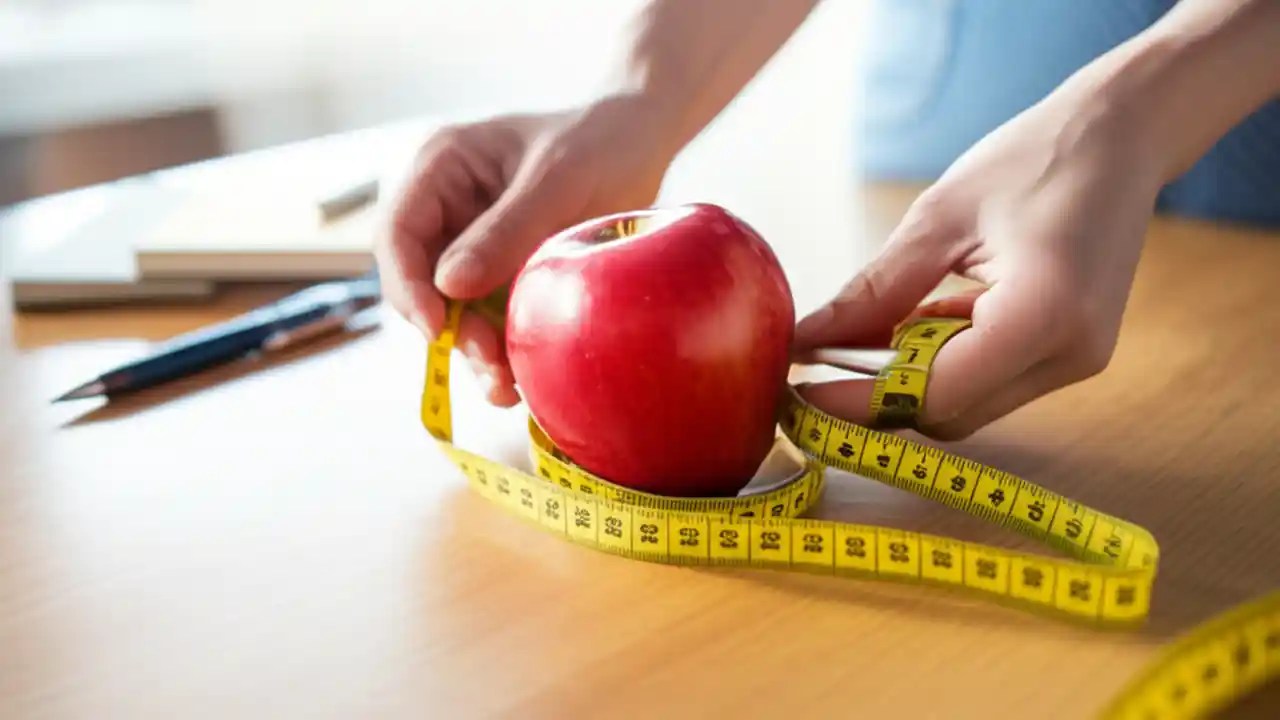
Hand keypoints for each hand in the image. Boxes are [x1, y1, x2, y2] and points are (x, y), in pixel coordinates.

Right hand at [375, 95, 677, 405]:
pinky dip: (501, 347)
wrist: (642, 145)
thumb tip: (447, 286)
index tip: (436, 328)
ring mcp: (472, 244)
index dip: (407, 285)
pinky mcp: (502, 274)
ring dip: (474, 350)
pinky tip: (521, 375)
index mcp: (441, 168)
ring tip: (507, 388)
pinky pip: (488, 317)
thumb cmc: (598, 144)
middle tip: (490, 367)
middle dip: (449, 329)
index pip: (398, 233)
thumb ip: (504, 230)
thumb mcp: (555, 181)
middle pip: (420, 281)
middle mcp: (446, 209)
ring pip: (453, 309)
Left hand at [793, 89, 1163, 439]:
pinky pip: (989, 381)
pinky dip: (942, 362)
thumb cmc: (1034, 158)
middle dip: (877, 393)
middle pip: (948, 413)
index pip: (933, 393)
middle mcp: (1069, 354)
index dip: (858, 401)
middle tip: (820, 356)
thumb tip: (806, 341)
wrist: (1123, 135)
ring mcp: (1077, 360)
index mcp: (1042, 315)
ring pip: (966, 405)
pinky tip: (919, 319)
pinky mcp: (1071, 355)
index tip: (798, 392)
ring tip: (868, 328)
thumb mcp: (938, 218)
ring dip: (908, 378)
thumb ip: (873, 291)